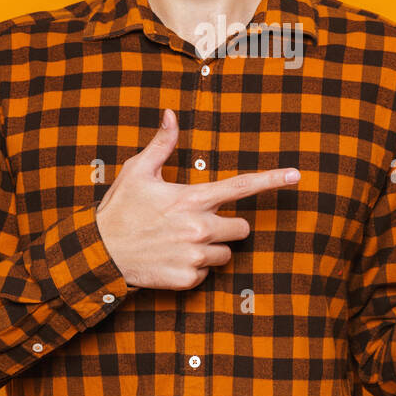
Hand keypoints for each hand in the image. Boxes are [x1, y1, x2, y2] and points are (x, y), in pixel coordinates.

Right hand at [95, 109, 300, 290]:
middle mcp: (199, 228)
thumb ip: (162, 144)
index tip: (297, 175)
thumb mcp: (137, 172)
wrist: (98, 254)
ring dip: (210, 249)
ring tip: (178, 243)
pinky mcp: (188, 280)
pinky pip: (207, 275)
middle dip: (227, 226)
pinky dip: (194, 269)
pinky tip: (171, 260)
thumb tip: (171, 115)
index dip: (272, 180)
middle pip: (242, 229)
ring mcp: (195, 257)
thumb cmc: (119, 209)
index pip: (242, 187)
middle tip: (198, 224)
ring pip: (225, 254)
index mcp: (192, 198)